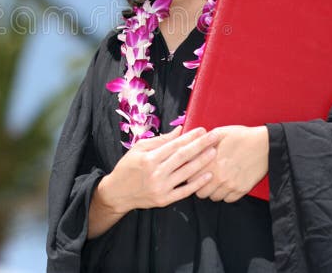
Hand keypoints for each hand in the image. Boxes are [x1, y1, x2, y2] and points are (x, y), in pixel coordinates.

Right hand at [97, 127, 218, 212]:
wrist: (117, 193)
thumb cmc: (127, 167)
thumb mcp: (138, 149)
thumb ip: (159, 140)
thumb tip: (179, 130)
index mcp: (149, 159)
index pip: (174, 145)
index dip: (189, 137)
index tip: (202, 130)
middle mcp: (156, 173)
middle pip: (183, 157)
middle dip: (201, 145)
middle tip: (214, 136)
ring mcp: (161, 188)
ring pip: (186, 173)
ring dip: (202, 162)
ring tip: (214, 152)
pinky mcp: (164, 200)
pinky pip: (184, 191)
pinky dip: (197, 183)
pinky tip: (208, 175)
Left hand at [192, 125, 268, 202]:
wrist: (264, 144)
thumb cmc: (242, 137)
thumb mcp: (219, 133)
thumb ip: (203, 142)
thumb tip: (191, 146)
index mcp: (210, 163)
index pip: (190, 179)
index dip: (190, 176)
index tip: (193, 172)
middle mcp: (219, 177)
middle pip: (200, 193)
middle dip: (200, 186)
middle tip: (204, 179)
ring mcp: (231, 185)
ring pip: (214, 198)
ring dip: (213, 191)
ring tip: (216, 181)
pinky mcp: (242, 190)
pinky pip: (228, 199)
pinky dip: (226, 194)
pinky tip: (227, 184)